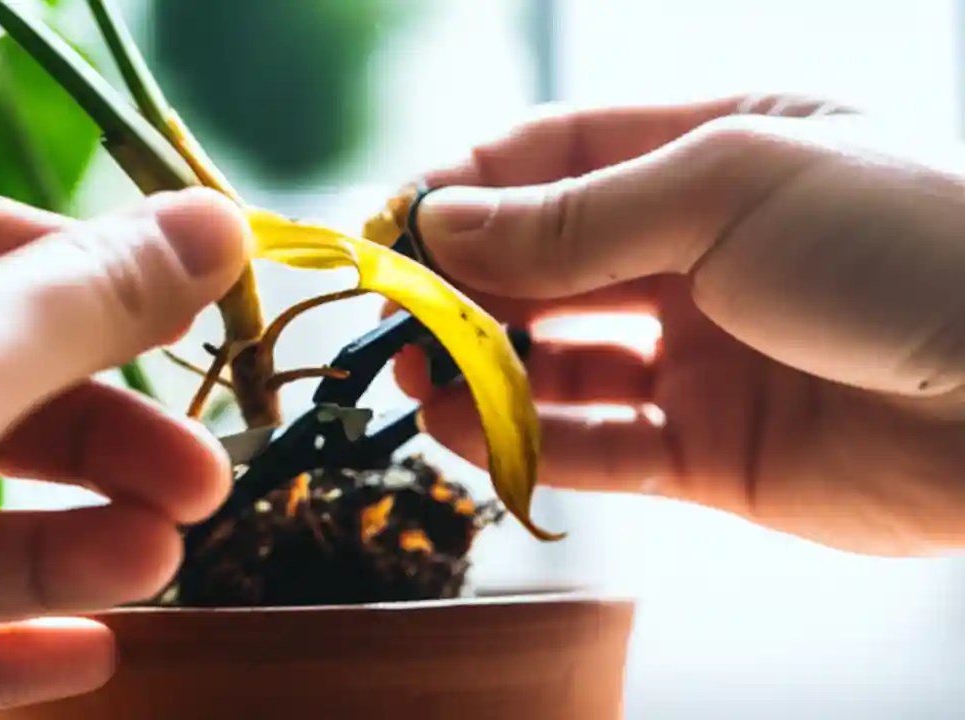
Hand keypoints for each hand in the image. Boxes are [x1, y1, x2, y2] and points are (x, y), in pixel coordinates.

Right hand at [394, 95, 964, 555]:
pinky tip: (464, 429)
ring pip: (559, 362)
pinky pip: (596, 447)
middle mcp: (698, 254)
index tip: (390, 223)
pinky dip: (524, 441)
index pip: (554, 160)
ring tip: (411, 376)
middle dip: (460, 285)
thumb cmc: (898, 241)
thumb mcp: (724, 190)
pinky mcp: (711, 452)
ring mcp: (703, 356)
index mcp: (711, 156)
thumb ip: (575, 218)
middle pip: (544, 264)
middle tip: (391, 314)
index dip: (464, 186)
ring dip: (478, 367)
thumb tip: (443, 222)